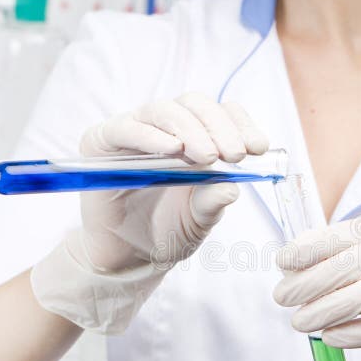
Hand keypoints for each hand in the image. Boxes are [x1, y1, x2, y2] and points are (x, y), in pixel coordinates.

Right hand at [32, 92, 268, 333]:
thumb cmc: (167, 231)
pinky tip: (171, 149)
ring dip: (190, 129)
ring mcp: (135, 130)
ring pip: (165, 110)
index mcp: (198, 137)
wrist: (128, 255)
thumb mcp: (198, 220)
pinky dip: (150, 136)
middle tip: (234, 154)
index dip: (241, 124)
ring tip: (206, 156)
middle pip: (195, 105)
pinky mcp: (103, 141)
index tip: (258, 148)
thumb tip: (232, 188)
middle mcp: (168, 127)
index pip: (222, 114)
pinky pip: (126, 128)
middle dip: (219, 127)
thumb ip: (212, 202)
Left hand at [273, 210, 360, 360]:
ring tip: (299, 322)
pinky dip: (354, 332)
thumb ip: (340, 259)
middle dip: (313, 279)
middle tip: (282, 296)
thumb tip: (289, 264)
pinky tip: (330, 337)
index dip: (314, 245)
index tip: (282, 261)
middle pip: (360, 260)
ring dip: (327, 308)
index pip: (356, 229)